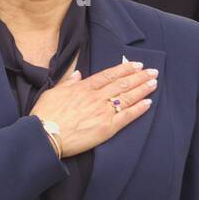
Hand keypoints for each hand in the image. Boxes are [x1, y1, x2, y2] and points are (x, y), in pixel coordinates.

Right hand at [31, 60, 157, 157]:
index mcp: (83, 87)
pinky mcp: (107, 128)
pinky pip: (126, 116)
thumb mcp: (53, 92)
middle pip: (122, 84)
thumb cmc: (46, 114)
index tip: (136, 65)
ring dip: (142, 89)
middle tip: (153, 71)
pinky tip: (148, 103)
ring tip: (153, 83)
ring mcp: (102, 112)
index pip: (109, 75)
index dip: (124, 69)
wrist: (45, 135)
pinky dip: (138, 109)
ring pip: (127, 97)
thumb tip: (78, 74)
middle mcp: (96, 97)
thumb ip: (68, 82)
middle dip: (139, 76)